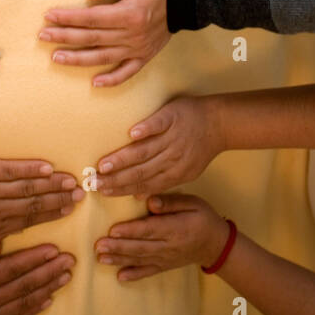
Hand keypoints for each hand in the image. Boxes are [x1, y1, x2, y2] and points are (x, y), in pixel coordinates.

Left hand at [0, 157, 82, 247]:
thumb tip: (6, 242)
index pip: (29, 220)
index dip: (51, 214)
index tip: (68, 209)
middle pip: (35, 203)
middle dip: (59, 199)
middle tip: (80, 194)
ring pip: (28, 187)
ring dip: (52, 184)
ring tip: (71, 181)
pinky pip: (12, 169)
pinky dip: (31, 168)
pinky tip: (47, 168)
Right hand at [0, 243, 74, 314]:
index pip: (13, 267)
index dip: (36, 258)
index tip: (54, 249)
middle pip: (25, 284)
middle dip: (49, 271)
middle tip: (70, 261)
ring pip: (25, 301)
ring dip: (47, 288)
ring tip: (65, 277)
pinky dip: (34, 309)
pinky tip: (47, 300)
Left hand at [39, 0, 168, 85]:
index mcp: (128, 14)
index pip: (91, 18)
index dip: (68, 18)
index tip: (49, 16)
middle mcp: (131, 35)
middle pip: (91, 39)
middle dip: (64, 37)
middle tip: (43, 36)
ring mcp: (138, 49)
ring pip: (103, 58)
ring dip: (78, 59)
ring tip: (56, 58)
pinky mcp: (145, 56)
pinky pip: (127, 72)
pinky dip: (112, 80)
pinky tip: (95, 83)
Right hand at [95, 95, 225, 196]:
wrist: (220, 123)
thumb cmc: (198, 147)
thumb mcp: (186, 171)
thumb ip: (162, 182)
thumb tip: (138, 197)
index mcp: (175, 173)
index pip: (144, 184)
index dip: (122, 189)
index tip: (102, 192)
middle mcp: (173, 158)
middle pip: (141, 171)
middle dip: (116, 178)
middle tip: (95, 182)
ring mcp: (173, 137)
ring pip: (146, 151)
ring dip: (124, 158)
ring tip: (103, 164)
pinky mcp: (174, 117)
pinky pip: (159, 124)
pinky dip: (147, 129)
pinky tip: (132, 133)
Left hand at [95, 194, 228, 281]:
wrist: (216, 244)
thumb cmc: (203, 218)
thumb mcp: (193, 203)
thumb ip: (171, 202)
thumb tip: (149, 200)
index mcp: (176, 228)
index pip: (150, 229)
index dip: (131, 230)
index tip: (113, 230)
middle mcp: (169, 246)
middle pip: (141, 247)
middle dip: (118, 246)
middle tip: (99, 246)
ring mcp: (166, 258)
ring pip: (140, 259)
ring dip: (119, 259)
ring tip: (101, 257)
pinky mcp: (165, 266)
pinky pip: (148, 272)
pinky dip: (134, 275)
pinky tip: (120, 276)